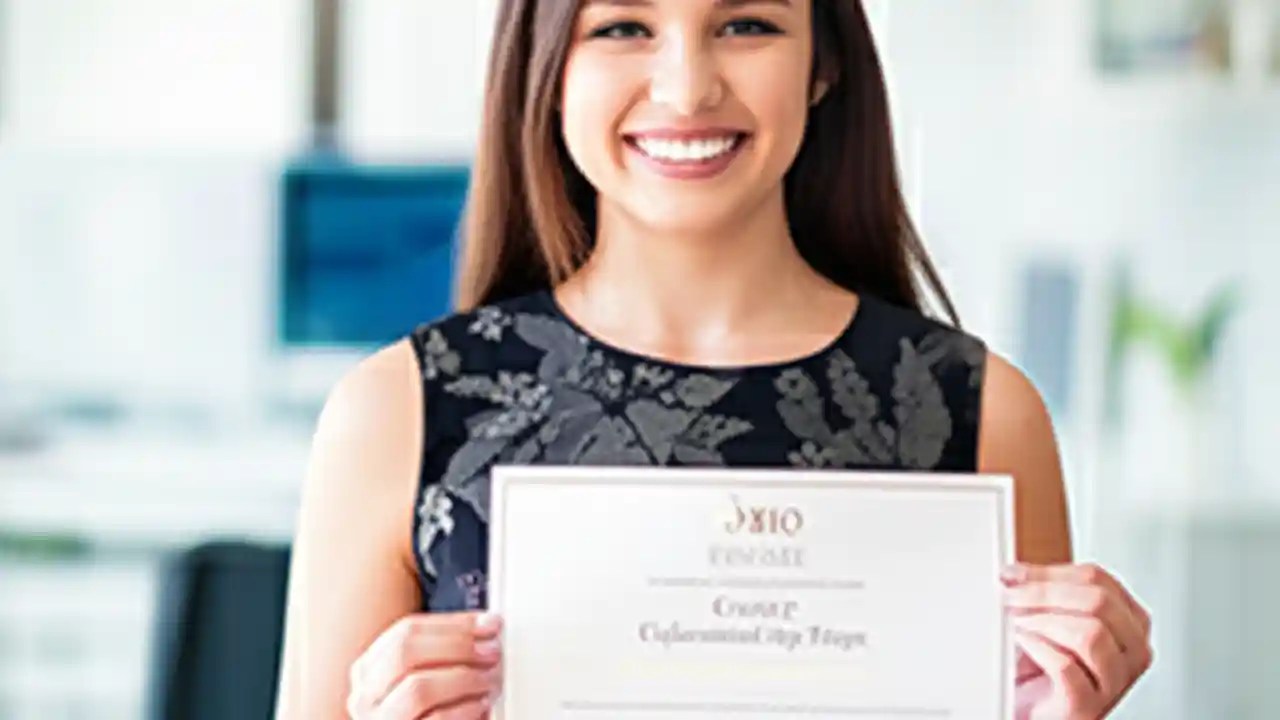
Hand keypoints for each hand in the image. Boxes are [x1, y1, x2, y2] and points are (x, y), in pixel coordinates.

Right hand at [346, 612, 502, 718]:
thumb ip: (443, 655)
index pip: (406, 630)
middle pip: (406, 652)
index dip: (453, 624)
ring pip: (417, 688)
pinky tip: (481, 706)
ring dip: (463, 678)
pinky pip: (434, 719)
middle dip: (457, 646)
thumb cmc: (427, 714)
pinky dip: (463, 710)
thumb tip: (486, 629)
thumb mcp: (426, 678)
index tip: (488, 623)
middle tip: (492, 650)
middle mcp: (366, 697)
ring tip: (491, 680)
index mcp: (370, 670)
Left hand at [1004, 563, 1151, 719]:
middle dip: (1044, 594)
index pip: (1098, 579)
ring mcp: (1113, 683)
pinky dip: (1038, 649)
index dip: (1049, 573)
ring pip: (1091, 633)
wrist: (1026, 710)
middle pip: (1098, 601)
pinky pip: (1066, 668)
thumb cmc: (1038, 668)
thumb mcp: (1047, 619)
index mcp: (1128, 622)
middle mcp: (1131, 652)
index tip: (1013, 575)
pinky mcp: (1086, 707)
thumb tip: (1013, 573)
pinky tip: (1023, 645)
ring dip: (1043, 622)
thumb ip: (1041, 591)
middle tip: (1010, 598)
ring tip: (1017, 626)